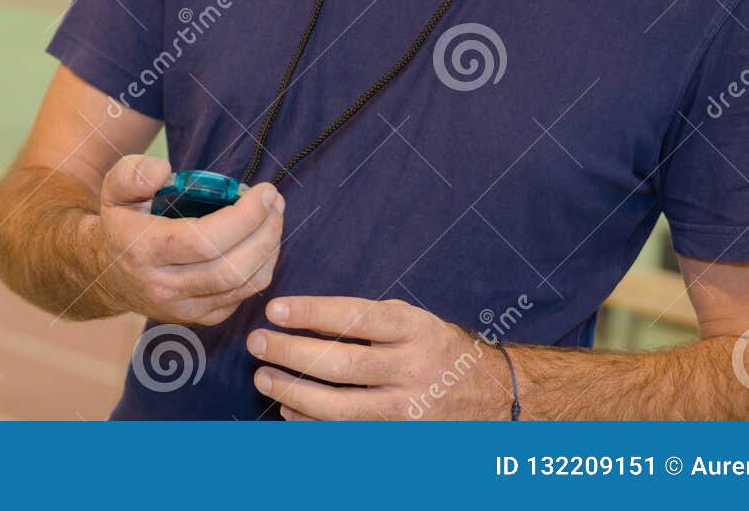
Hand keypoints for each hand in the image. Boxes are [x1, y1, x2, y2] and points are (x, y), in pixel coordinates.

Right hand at [91, 155, 284, 326]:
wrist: (108, 273)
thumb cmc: (121, 223)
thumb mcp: (114, 189)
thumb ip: (133, 174)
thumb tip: (163, 171)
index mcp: (144, 251)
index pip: (205, 241)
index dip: (244, 218)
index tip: (263, 192)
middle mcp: (164, 286)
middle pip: (231, 268)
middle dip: (265, 233)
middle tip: (275, 203)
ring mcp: (184, 308)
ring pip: (243, 286)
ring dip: (269, 250)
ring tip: (274, 217)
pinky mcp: (200, 318)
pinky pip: (242, 297)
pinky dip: (261, 269)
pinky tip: (262, 243)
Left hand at [248, 295, 512, 418]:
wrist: (491, 394)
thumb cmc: (436, 348)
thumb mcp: (412, 320)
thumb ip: (367, 319)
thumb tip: (300, 318)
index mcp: (414, 329)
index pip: (354, 318)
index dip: (311, 313)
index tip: (274, 309)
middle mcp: (413, 369)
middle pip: (341, 364)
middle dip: (291, 353)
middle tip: (257, 342)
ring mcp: (408, 410)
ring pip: (341, 407)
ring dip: (294, 393)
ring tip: (263, 377)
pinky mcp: (403, 438)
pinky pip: (349, 435)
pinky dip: (313, 425)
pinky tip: (289, 410)